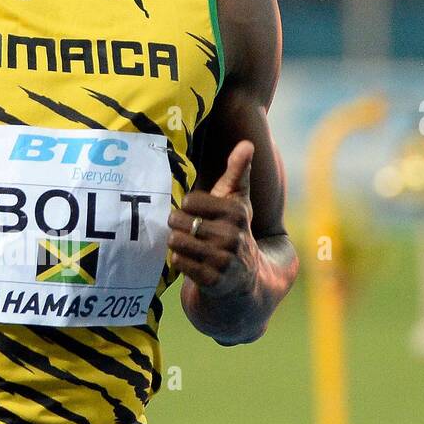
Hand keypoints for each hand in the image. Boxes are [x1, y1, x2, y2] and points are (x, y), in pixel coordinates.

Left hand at [168, 141, 257, 296]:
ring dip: (176, 243)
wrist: (245, 278)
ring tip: (188, 245)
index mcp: (236, 212)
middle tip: (189, 231)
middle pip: (179, 221)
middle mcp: (232, 236)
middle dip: (178, 225)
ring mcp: (223, 260)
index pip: (189, 201)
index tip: (198, 214)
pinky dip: (179, 261)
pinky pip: (179, 262)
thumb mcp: (238, 202)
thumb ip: (239, 172)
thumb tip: (247, 143)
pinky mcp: (213, 280)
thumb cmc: (234, 231)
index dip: (187, 207)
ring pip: (176, 241)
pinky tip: (191, 261)